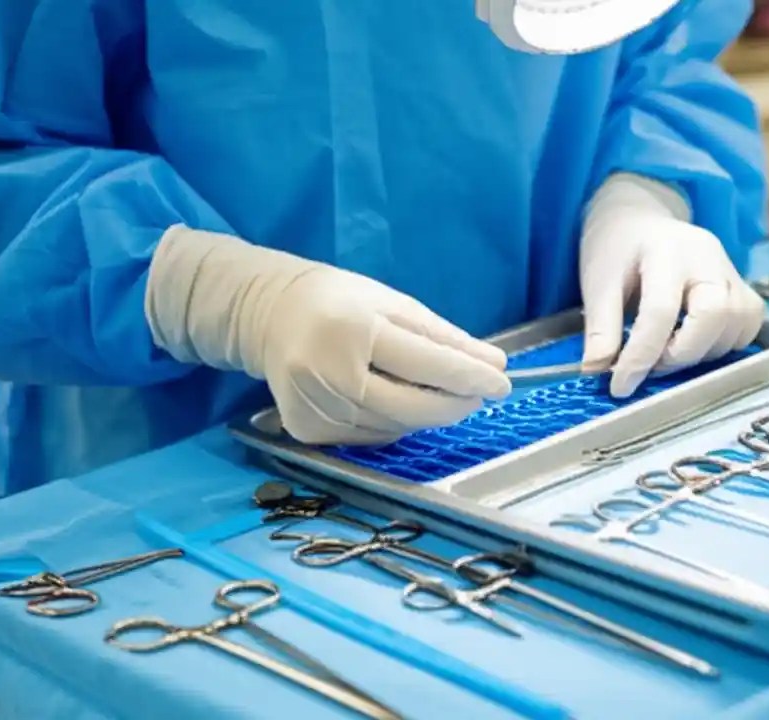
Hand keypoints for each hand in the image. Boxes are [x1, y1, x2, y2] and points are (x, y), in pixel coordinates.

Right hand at [146, 227, 509, 444]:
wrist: (267, 315)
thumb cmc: (338, 302)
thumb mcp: (392, 304)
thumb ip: (443, 337)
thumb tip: (494, 365)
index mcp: (352, 328)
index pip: (424, 362)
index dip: (468, 376)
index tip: (501, 383)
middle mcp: (327, 371)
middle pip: (410, 406)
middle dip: (453, 405)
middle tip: (477, 398)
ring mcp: (314, 406)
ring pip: (392, 427)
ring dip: (422, 415)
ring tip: (431, 393)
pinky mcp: (305, 430)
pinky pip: (367, 437)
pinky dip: (390, 424)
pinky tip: (389, 402)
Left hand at [580, 178, 763, 398]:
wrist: (640, 221)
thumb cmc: (617, 249)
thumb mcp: (598, 282)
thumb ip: (600, 327)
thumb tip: (596, 371)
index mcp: (665, 249)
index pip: (661, 310)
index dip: (641, 355)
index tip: (621, 385)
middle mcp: (708, 256)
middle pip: (715, 314)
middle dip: (682, 353)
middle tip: (650, 364)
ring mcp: (730, 269)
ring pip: (737, 323)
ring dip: (702, 352)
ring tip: (666, 353)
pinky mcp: (743, 286)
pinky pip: (749, 324)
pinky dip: (724, 345)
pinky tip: (694, 343)